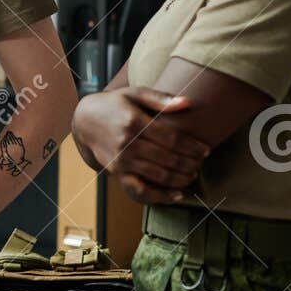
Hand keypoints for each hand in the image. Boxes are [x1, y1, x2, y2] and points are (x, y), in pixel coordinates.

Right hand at [71, 87, 209, 203]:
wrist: (84, 120)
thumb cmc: (114, 104)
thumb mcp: (134, 93)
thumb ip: (160, 98)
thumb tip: (187, 103)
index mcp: (134, 121)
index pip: (172, 138)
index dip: (192, 147)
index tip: (206, 150)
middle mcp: (127, 143)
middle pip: (168, 159)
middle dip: (190, 163)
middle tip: (202, 163)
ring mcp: (122, 160)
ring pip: (158, 175)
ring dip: (180, 179)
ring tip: (193, 175)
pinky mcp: (117, 172)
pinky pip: (140, 190)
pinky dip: (159, 196)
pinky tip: (176, 196)